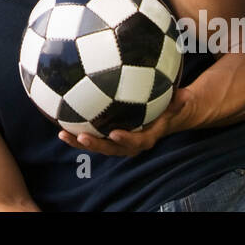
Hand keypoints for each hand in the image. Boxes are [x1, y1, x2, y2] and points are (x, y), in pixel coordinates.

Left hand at [58, 93, 188, 157]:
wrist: (166, 115)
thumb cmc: (172, 107)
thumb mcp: (180, 104)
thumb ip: (180, 102)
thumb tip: (183, 95)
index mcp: (148, 136)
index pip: (137, 142)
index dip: (126, 140)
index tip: (114, 133)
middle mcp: (130, 141)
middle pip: (112, 148)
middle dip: (96, 145)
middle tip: (81, 137)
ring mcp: (118, 139)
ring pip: (98, 144)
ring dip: (80, 141)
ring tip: (63, 134)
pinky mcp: (108, 133)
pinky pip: (93, 133)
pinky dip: (78, 131)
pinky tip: (61, 121)